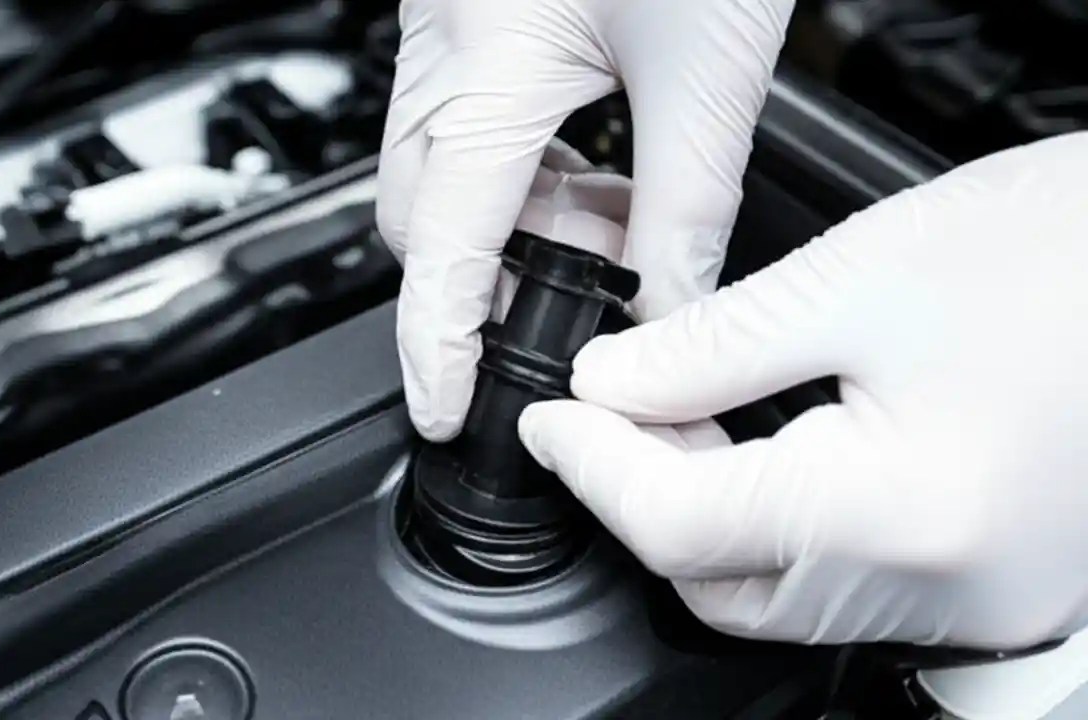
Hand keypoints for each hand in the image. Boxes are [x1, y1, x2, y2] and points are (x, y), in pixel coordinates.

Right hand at [376, 0, 794, 439]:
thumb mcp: (709, 62)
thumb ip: (687, 202)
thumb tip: (672, 309)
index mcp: (489, 61)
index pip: (441, 241)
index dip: (436, 344)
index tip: (443, 409)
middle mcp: (442, 43)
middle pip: (424, 215)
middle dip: (485, 285)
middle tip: (570, 314)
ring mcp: (446, 22)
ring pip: (444, 168)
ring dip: (514, 225)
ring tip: (609, 238)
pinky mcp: (471, 8)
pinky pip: (465, 115)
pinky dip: (518, 171)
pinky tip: (587, 177)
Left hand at [520, 133, 1087, 648]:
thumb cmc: (1067, 251)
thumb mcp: (857, 278)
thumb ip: (709, 350)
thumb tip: (610, 387)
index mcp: (899, 511)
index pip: (675, 524)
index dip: (591, 466)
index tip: (552, 418)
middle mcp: (942, 586)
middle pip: (719, 584)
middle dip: (644, 501)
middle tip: (613, 416)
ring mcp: (977, 601)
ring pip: (779, 598)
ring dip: (711, 521)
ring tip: (684, 425)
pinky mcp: (996, 584)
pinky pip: (848, 586)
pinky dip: (784, 532)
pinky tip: (769, 457)